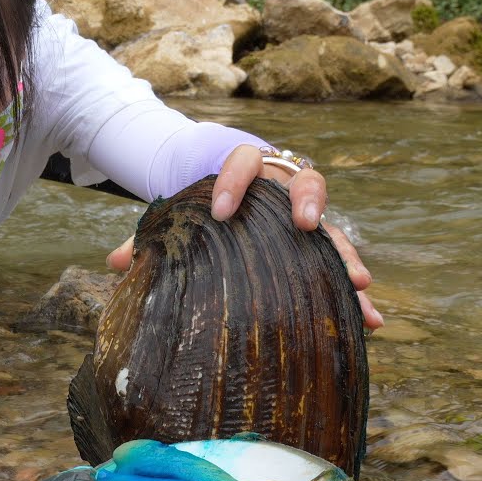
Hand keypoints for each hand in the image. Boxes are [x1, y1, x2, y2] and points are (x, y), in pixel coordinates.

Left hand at [105, 144, 382, 330]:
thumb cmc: (203, 208)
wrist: (232, 197)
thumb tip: (113, 262)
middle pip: (304, 181)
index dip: (233, 181)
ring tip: (359, 283)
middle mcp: (284, 184)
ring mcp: (306, 212)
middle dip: (308, 202)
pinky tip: (368, 320)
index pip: (244, 160)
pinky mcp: (320, 243)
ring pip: (332, 225)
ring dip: (345, 253)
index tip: (221, 211)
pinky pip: (340, 263)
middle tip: (306, 226)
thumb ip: (150, 238)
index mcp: (246, 168)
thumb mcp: (179, 218)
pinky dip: (353, 292)